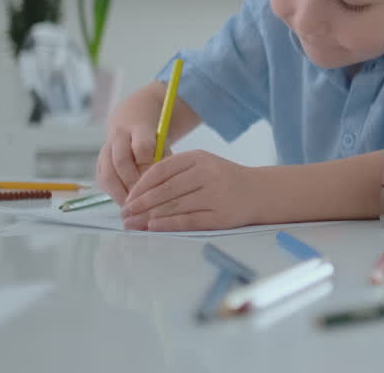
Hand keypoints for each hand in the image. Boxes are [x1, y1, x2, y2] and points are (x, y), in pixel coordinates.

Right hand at [95, 121, 166, 204]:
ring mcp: (105, 150)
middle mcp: (118, 137)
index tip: (156, 182)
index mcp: (139, 129)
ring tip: (133, 206)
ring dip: (120, 193)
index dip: (148, 167)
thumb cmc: (154, 143)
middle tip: (143, 199)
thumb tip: (161, 185)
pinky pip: (102, 181)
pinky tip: (126, 202)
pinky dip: (113, 194)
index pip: (142, 147)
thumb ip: (162, 162)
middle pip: (121, 161)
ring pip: (108, 174)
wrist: (132, 129)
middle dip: (133, 183)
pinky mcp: (98, 164)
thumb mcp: (163, 147)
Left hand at [120, 150, 260, 231]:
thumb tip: (138, 193)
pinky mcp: (221, 215)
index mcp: (199, 157)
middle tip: (124, 214)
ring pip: (174, 206)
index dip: (141, 186)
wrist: (259, 191)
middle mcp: (207, 173)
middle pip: (165, 190)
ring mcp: (215, 195)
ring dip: (149, 217)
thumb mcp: (202, 165)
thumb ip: (174, 173)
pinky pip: (188, 220)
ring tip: (133, 224)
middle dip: (141, 204)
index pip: (161, 170)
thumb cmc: (223, 179)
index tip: (128, 198)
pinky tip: (153, 227)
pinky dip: (168, 224)